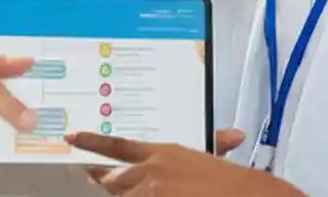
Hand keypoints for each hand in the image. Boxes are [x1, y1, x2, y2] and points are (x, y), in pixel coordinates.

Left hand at [66, 132, 303, 196]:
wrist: (254, 196)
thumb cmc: (235, 185)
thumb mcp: (216, 160)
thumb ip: (215, 144)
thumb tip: (232, 136)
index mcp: (165, 152)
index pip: (119, 144)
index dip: (93, 142)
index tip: (73, 138)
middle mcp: (154, 169)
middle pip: (113, 180)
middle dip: (107, 185)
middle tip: (98, 181)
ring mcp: (153, 191)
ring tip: (146, 193)